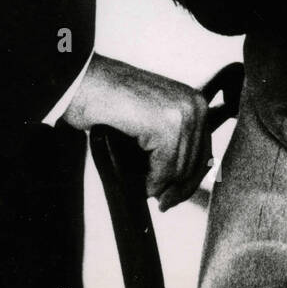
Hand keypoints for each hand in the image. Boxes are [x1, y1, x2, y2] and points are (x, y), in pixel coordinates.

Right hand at [62, 54, 211, 210]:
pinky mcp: (164, 125)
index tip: (174, 197)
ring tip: (144, 187)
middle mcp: (195, 105)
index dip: (191, 181)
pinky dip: (151, 181)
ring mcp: (182, 114)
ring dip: (160, 185)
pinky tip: (139, 180)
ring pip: (180, 170)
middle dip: (178, 189)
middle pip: (196, 164)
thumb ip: (173, 142)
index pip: (205, 152)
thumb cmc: (110, 103)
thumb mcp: (152, 119)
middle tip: (162, 203)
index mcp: (195, 102)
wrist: (82, 84)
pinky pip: (164, 169)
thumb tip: (181, 182)